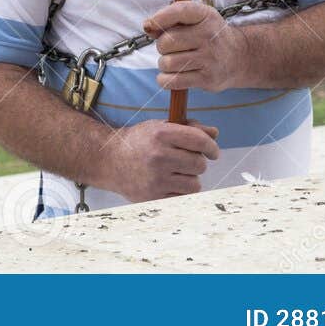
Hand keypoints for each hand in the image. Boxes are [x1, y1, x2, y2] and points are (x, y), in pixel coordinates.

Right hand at [104, 118, 220, 201]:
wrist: (109, 160)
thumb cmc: (138, 142)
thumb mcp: (159, 127)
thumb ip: (188, 128)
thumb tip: (215, 133)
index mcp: (161, 134)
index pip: (199, 140)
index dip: (211, 147)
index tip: (213, 151)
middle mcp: (159, 156)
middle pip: (199, 164)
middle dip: (197, 162)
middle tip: (186, 161)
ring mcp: (156, 179)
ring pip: (194, 184)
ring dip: (190, 179)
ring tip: (177, 173)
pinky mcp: (154, 197)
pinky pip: (183, 198)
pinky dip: (181, 192)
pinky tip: (170, 184)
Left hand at [143, 0, 248, 93]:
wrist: (238, 57)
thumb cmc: (207, 35)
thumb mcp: (196, 18)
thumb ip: (170, 17)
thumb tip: (148, 27)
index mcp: (205, 15)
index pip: (179, 12)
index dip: (159, 18)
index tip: (149, 26)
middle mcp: (209, 35)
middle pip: (166, 42)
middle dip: (161, 46)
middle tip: (171, 48)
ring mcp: (209, 59)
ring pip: (167, 63)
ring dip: (164, 64)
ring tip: (174, 61)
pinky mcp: (208, 79)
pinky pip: (173, 81)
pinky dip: (165, 80)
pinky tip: (171, 75)